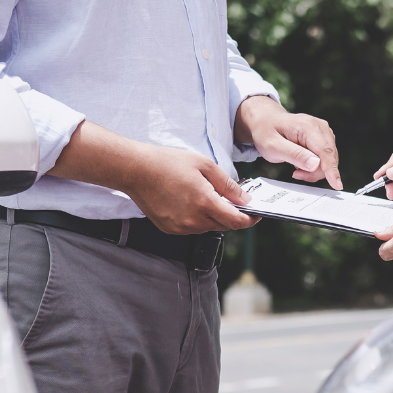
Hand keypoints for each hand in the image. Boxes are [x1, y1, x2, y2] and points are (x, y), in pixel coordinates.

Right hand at [48, 121, 254, 234]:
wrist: (136, 170)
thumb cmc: (168, 163)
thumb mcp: (204, 165)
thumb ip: (227, 184)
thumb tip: (244, 198)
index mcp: (204, 202)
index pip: (236, 221)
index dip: (250, 220)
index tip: (256, 215)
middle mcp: (193, 220)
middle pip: (223, 226)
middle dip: (232, 216)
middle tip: (233, 201)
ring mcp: (181, 227)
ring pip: (208, 228)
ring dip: (214, 217)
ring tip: (208, 198)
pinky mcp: (170, 229)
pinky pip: (192, 229)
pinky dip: (198, 219)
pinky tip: (191, 203)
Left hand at [235, 95, 342, 188]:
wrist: (265, 121)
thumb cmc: (266, 132)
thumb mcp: (273, 146)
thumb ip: (294, 155)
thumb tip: (316, 164)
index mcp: (308, 126)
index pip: (325, 151)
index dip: (331, 170)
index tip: (337, 185)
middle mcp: (320, 127)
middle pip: (328, 158)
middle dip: (314, 172)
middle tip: (295, 174)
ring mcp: (324, 132)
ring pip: (329, 160)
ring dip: (314, 170)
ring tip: (296, 167)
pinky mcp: (324, 138)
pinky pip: (326, 158)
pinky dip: (315, 166)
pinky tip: (302, 163)